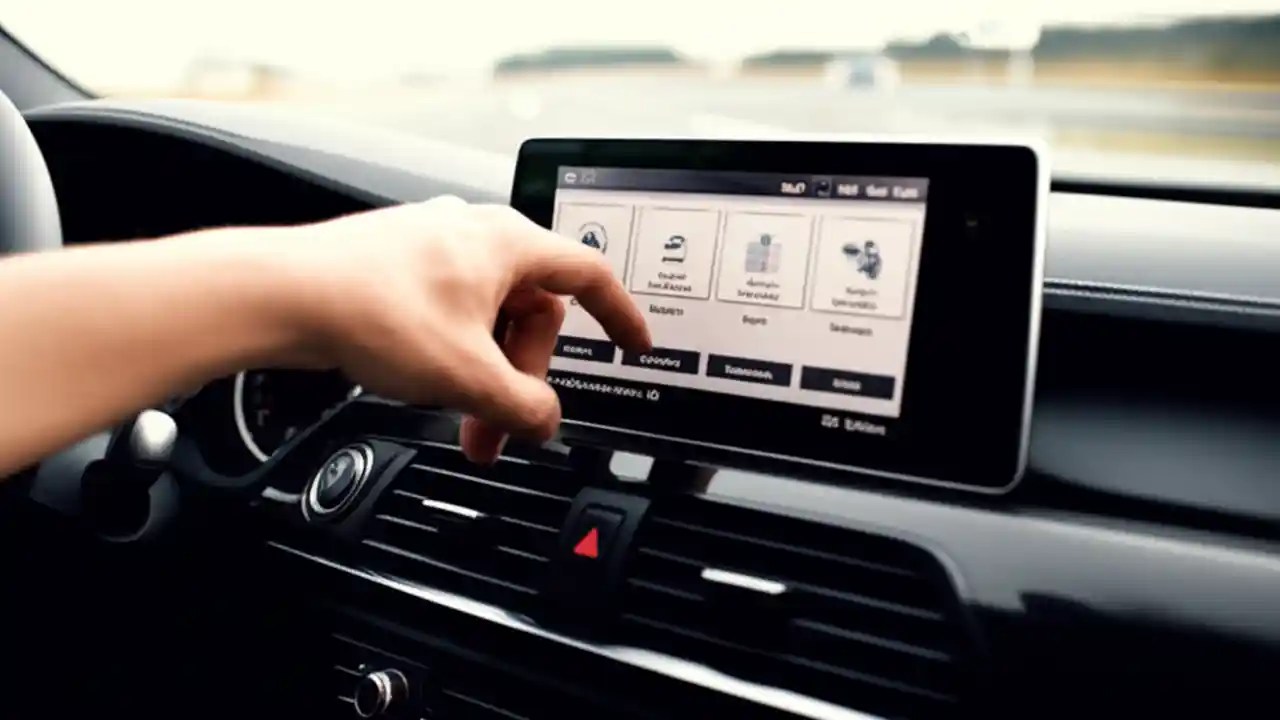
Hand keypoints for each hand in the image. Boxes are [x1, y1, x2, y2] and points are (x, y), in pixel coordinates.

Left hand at [287, 197, 649, 463]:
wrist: (283, 294)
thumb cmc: (372, 311)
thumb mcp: (468, 376)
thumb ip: (524, 407)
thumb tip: (545, 422)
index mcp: (508, 243)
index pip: (589, 276)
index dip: (621, 316)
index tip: (632, 345)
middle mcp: (474, 234)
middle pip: (531, 312)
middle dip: (522, 376)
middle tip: (503, 424)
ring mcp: (433, 245)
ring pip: (487, 317)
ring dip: (484, 371)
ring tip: (460, 415)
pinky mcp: (398, 263)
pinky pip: (450, 311)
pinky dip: (453, 352)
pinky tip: (429, 383)